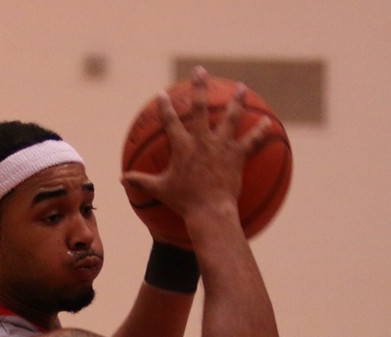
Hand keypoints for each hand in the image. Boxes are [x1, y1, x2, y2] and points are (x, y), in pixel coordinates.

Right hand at [121, 66, 269, 230]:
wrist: (210, 212)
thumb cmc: (184, 202)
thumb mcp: (160, 190)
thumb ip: (141, 181)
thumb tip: (121, 180)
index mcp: (182, 146)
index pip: (170, 121)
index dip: (165, 106)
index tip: (163, 94)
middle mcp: (202, 141)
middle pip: (201, 107)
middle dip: (200, 87)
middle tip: (200, 71)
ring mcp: (221, 147)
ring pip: (230, 118)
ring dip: (236, 101)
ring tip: (241, 87)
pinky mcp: (237, 156)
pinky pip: (252, 142)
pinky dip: (260, 132)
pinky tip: (269, 122)